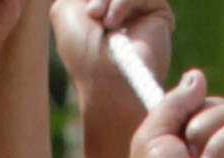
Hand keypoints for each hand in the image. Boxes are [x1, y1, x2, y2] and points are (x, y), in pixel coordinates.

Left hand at [52, 0, 169, 141]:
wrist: (108, 82)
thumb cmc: (84, 55)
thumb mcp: (65, 10)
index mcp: (101, 2)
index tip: (90, 11)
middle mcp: (121, 3)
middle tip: (92, 14)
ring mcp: (140, 6)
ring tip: (102, 21)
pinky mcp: (159, 11)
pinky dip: (122, 1)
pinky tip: (113, 22)